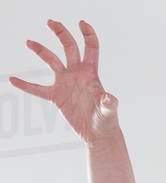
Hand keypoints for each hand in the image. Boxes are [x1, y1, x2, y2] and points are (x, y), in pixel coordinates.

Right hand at [8, 19, 118, 145]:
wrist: (97, 134)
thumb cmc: (106, 121)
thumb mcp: (109, 112)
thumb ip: (109, 104)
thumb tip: (108, 99)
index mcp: (91, 73)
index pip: (90, 48)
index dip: (87, 34)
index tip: (81, 23)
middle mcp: (77, 73)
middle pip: (69, 47)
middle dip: (61, 33)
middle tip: (51, 22)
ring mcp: (66, 83)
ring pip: (52, 61)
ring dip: (41, 50)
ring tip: (29, 42)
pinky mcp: (57, 96)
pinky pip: (38, 90)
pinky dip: (26, 86)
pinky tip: (13, 80)